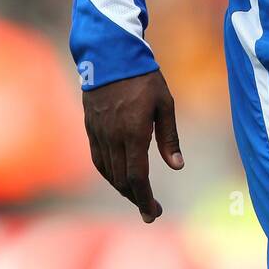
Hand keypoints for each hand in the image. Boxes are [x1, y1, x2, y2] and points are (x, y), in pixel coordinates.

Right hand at [82, 70, 182, 222]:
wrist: (110, 55)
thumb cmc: (144, 78)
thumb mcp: (165, 104)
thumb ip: (169, 138)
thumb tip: (178, 166)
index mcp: (134, 133)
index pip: (136, 177)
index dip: (144, 199)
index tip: (152, 213)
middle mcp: (113, 137)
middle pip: (121, 180)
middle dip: (136, 199)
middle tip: (150, 211)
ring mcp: (99, 133)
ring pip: (108, 172)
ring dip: (122, 189)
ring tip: (138, 197)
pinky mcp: (91, 128)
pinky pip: (98, 159)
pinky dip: (108, 174)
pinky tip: (118, 178)